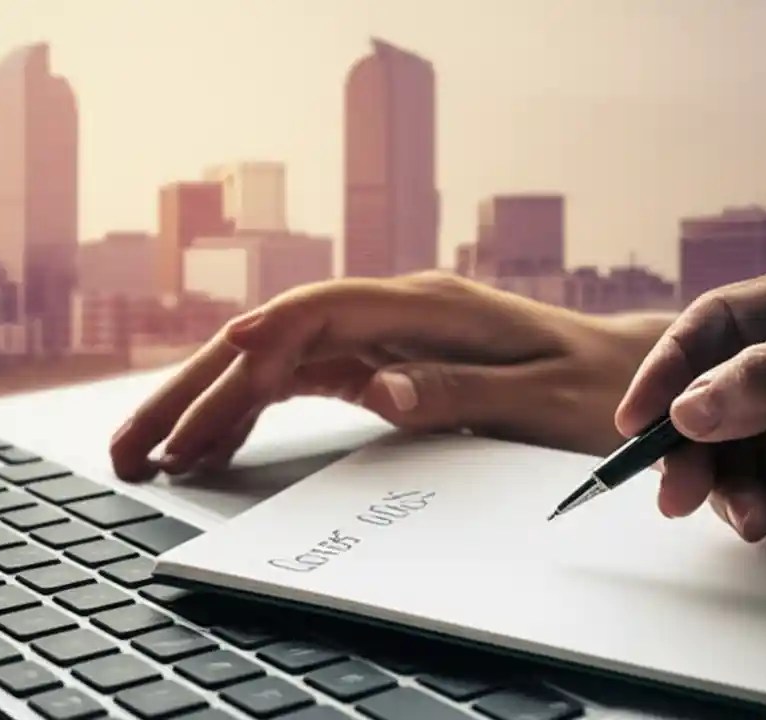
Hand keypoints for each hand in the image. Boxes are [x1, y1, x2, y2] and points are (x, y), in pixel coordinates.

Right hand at [110, 272, 670, 478]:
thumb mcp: (538, 399)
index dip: (255, 346)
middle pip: (272, 338)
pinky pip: (297, 385)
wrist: (631, 375)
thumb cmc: (595, 387)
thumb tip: (375, 390)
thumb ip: (455, 390)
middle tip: (134, 447)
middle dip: (198, 389)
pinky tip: (215, 448)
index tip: (204, 388)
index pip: (318, 314)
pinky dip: (251, 416)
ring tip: (150, 457)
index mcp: (427, 308)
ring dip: (208, 406)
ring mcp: (380, 338)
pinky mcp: (379, 365)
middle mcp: (392, 313)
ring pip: (271, 363)